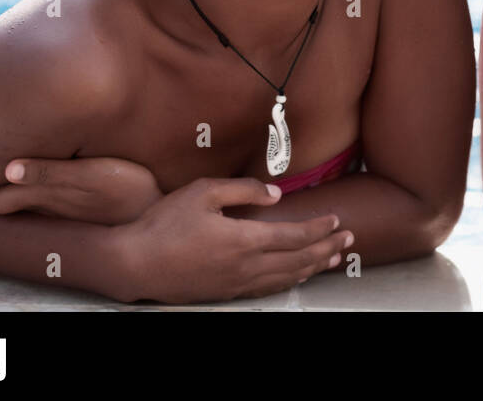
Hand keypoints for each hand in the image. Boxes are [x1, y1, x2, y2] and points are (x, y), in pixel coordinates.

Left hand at [0, 156, 163, 225]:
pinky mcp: (78, 206)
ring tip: (20, 155)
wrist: (155, 212)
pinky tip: (51, 166)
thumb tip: (8, 169)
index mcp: (44, 198)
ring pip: (26, 198)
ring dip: (21, 182)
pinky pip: (47, 197)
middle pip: (6, 200)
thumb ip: (48, 172)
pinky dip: (41, 185)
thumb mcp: (90, 176)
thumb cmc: (124, 190)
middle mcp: (46, 208)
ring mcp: (62, 209)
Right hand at [114, 178, 351, 303]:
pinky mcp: (225, 293)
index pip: (294, 236)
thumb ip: (244, 190)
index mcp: (244, 239)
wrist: (133, 264)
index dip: (319, 228)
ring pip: (286, 278)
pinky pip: (267, 289)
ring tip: (332, 259)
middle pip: (298, 260)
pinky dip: (289, 281)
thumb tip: (276, 194)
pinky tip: (296, 277)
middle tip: (349, 239)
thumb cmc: (164, 223)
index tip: (337, 219)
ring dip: (313, 267)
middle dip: (327, 248)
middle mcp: (246, 266)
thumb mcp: (203, 192)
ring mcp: (236, 283)